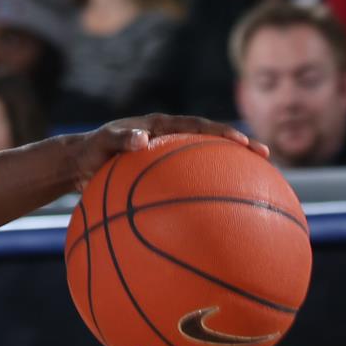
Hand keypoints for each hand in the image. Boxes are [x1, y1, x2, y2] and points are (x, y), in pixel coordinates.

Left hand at [63, 115, 265, 192]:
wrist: (78, 165)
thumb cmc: (89, 153)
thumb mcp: (100, 144)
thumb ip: (119, 140)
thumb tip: (142, 140)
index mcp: (160, 127)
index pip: (198, 126)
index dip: (222, 133)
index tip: (244, 142)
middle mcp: (170, 139)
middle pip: (211, 143)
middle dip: (239, 148)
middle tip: (267, 157)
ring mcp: (169, 159)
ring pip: (204, 164)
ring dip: (228, 172)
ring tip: (257, 187)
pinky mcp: (164, 177)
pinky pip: (188, 185)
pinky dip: (203, 196)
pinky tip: (217, 219)